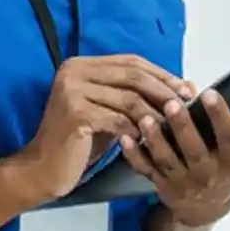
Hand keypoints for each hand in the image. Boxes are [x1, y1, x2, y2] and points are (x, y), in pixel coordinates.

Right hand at [12, 55, 193, 203]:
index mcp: (81, 64)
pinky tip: (148, 140)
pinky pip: (117, 119)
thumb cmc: (79, 141)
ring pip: (129, 97)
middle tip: (187, 106)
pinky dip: (136, 130)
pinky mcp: (74, 112)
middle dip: (164, 91)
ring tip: (173, 126)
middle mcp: (74, 70)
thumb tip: (183, 85)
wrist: (42, 169)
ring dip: (154, 113)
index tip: (187, 88)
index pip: (131, 61)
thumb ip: (135, 95)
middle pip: (132, 75)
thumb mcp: (109, 110)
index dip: (162, 74)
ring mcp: (72, 90)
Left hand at [122, 90, 229, 227]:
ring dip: (155, 138)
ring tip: (146, 116)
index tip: (211, 93)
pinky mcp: (159, 184)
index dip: (220, 117)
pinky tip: (124, 134)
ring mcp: (182, 181)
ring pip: (165, 158)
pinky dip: (132, 153)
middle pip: (193, 149)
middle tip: (173, 103)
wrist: (208, 209)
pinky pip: (144, 168)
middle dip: (183, 125)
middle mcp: (209, 174)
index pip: (228, 138)